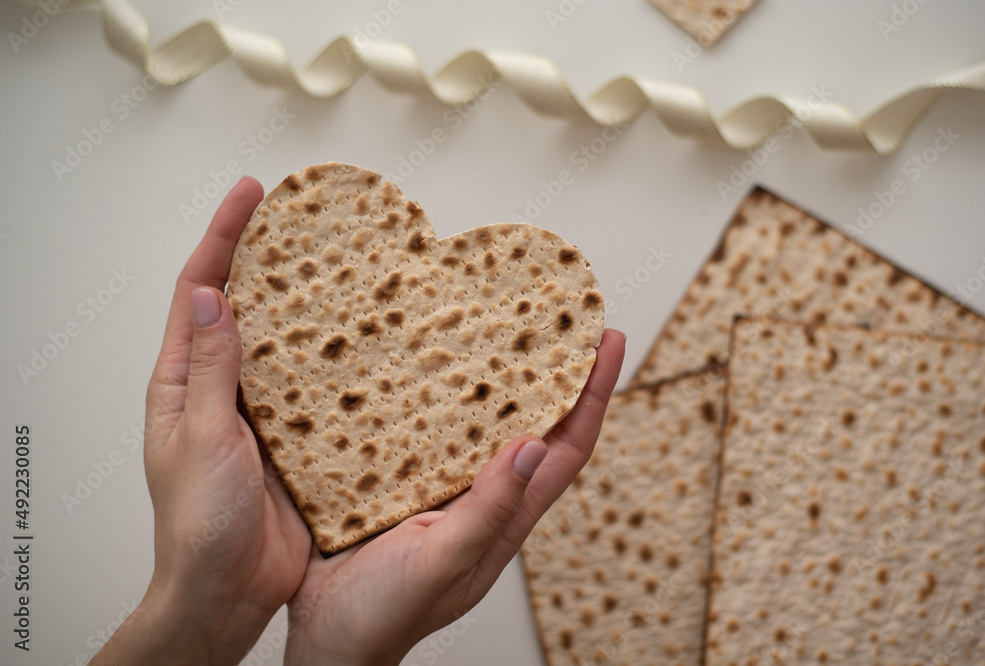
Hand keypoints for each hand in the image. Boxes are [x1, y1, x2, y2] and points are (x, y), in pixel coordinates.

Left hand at [93, 177, 312, 664]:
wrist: (228, 590)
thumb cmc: (197, 524)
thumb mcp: (201, 437)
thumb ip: (210, 369)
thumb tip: (213, 295)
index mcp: (185, 380)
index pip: (200, 289)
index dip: (224, 236)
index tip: (251, 193)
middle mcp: (225, 386)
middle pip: (246, 303)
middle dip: (270, 254)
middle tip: (305, 215)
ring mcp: (265, 410)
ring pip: (288, 341)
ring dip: (311, 303)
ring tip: (346, 265)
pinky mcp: (301, 437)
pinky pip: (321, 385)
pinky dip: (340, 359)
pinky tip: (370, 343)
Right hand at [284, 329, 625, 664]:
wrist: (324, 638)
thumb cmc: (384, 616)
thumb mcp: (443, 563)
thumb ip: (488, 511)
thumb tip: (532, 447)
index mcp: (505, 514)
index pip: (567, 445)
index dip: (594, 393)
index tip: (607, 341)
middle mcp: (482, 491)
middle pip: (533, 420)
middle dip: (553, 369)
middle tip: (558, 315)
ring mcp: (443, 483)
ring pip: (482, 418)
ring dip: (496, 372)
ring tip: (499, 322)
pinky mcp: (400, 476)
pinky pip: (430, 425)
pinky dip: (436, 392)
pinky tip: (423, 363)